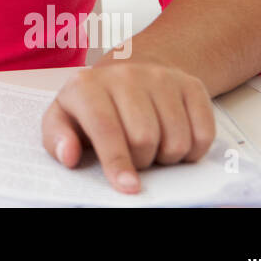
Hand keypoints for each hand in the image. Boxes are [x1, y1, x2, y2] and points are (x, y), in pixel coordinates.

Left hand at [40, 55, 216, 192]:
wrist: (129, 73)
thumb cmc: (93, 106)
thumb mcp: (63, 118)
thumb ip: (57, 139)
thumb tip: (68, 155)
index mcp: (87, 86)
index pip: (105, 127)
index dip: (117, 162)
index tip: (128, 187)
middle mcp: (124, 75)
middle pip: (144, 138)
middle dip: (141, 161)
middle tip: (134, 156)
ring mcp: (161, 77)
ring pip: (176, 139)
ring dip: (166, 157)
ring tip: (152, 146)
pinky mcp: (190, 85)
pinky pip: (203, 134)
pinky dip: (192, 150)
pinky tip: (174, 138)